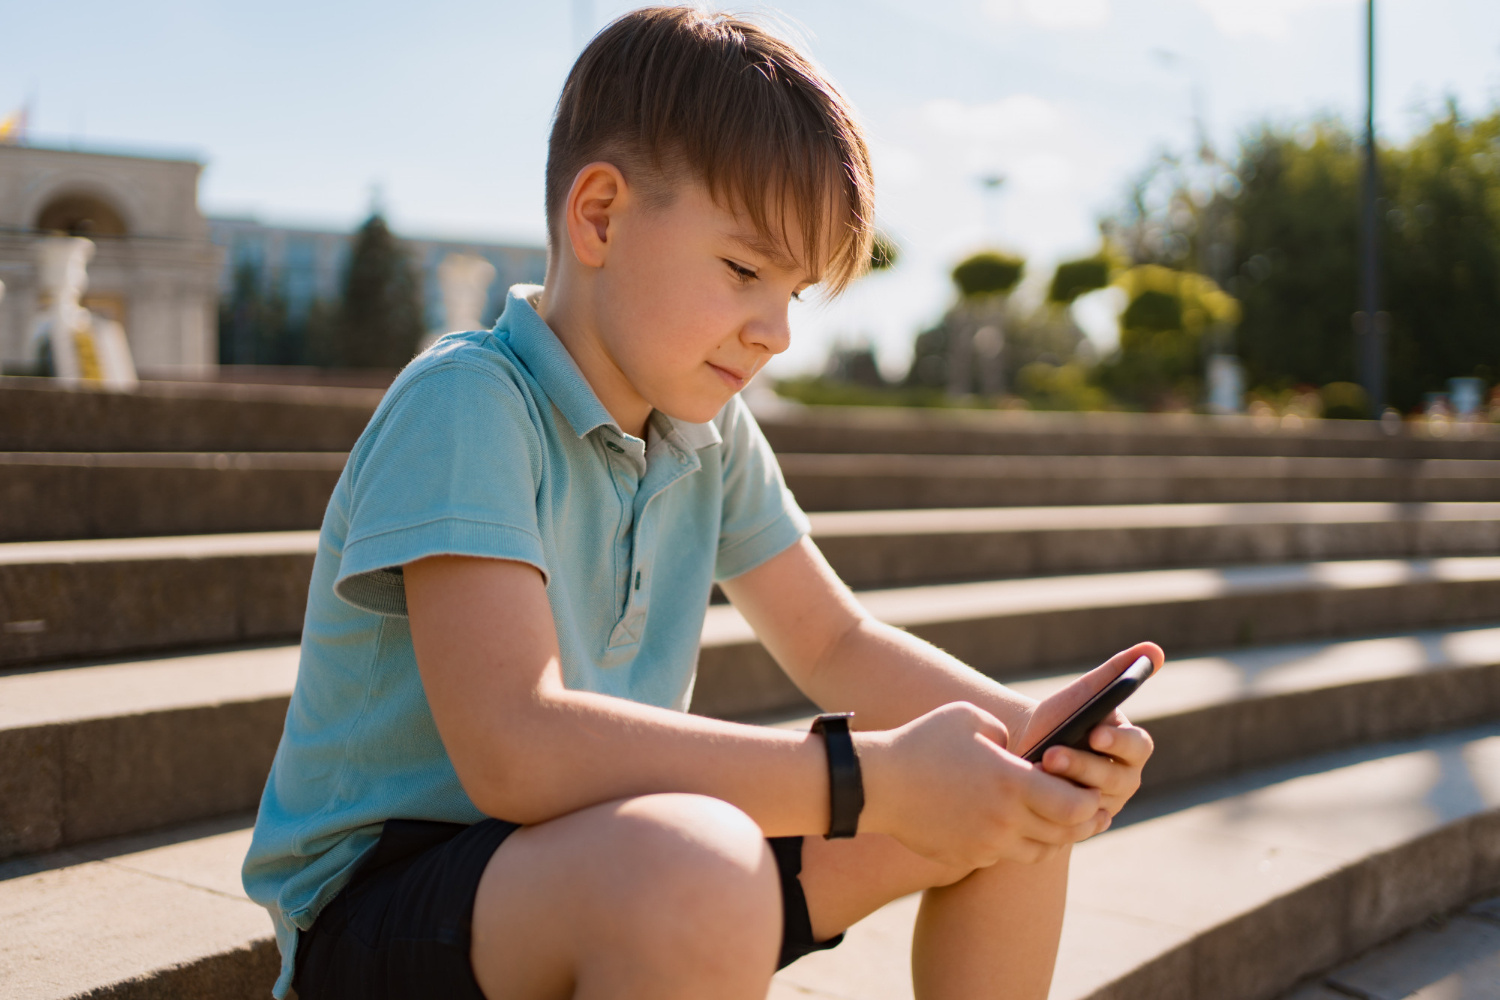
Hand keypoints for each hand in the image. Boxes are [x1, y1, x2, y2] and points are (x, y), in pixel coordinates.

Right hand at [859, 701, 1107, 870]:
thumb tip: (1024, 752)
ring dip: (1051, 837)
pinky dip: (1015, 844)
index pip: (1076, 806)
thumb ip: (1008, 734)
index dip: (1089, 800)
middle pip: (1065, 834)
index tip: (1088, 788)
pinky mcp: (966, 858)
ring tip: (1051, 819)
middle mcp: (1005, 821)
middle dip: (1080, 821)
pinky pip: (1004, 857)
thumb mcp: (971, 719)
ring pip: (1039, 852)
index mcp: (1012, 782)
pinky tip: (1009, 825)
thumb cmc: (923, 742)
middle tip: (1085, 808)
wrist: (876, 783)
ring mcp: (986, 845)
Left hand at [1020, 643, 1162, 829]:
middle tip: (1052, 754)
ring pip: (1095, 802)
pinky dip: (1058, 812)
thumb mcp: (1085, 693)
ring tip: (1038, 768)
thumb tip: (1154, 650)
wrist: (1027, 748)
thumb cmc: (1061, 717)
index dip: (1119, 742)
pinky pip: (1077, 825)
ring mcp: (1105, 805)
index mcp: (1132, 747)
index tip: (1095, 733)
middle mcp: (1125, 779)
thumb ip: (1118, 671)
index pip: (1138, 746)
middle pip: (1116, 779)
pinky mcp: (1083, 824)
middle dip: (1083, 766)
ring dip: (1067, 786)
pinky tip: (1038, 802)